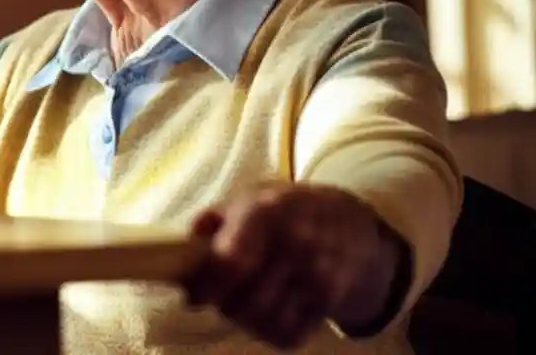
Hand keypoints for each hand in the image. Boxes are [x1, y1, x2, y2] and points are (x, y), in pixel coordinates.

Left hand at [180, 183, 405, 349]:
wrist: (352, 224)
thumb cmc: (286, 211)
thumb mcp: (251, 199)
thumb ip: (213, 220)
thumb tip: (183, 247)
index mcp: (267, 212)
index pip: (231, 263)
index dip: (207, 287)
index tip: (194, 295)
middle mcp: (297, 242)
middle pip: (245, 301)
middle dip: (224, 305)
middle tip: (220, 297)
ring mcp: (318, 274)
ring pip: (265, 323)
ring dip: (246, 321)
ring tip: (245, 302)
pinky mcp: (331, 302)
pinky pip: (288, 335)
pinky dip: (272, 331)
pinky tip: (270, 312)